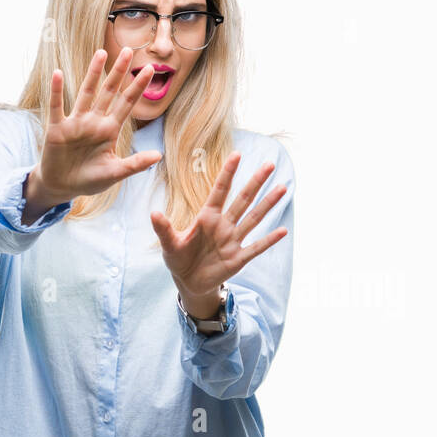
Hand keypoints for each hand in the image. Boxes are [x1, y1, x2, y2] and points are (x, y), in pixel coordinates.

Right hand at [26, 48, 161, 211]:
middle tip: (128, 49)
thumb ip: (135, 164)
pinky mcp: (57, 128)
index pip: (127, 104)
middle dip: (118, 72)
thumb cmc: (90, 179)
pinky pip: (57, 106)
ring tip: (101, 52)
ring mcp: (76, 123)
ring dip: (93, 73)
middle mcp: (94, 121)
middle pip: (109, 91)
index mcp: (110, 130)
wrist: (63, 186)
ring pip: (86, 92)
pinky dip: (57, 91)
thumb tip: (159, 156)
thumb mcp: (115, 173)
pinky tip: (58, 73)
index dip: (137, 87)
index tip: (150, 70)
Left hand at [150, 152, 289, 313]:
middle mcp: (223, 225)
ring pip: (253, 218)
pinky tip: (283, 230)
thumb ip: (163, 229)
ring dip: (268, 204)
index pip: (220, 191)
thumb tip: (153, 213)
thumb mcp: (169, 244)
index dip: (228, 173)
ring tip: (282, 187)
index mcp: (207, 217)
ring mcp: (233, 241)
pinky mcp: (238, 258)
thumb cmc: (178, 258)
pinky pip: (256, 247)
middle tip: (269, 164)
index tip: (237, 154)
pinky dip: (269, 240)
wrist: (189, 282)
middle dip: (256, 182)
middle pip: (243, 199)